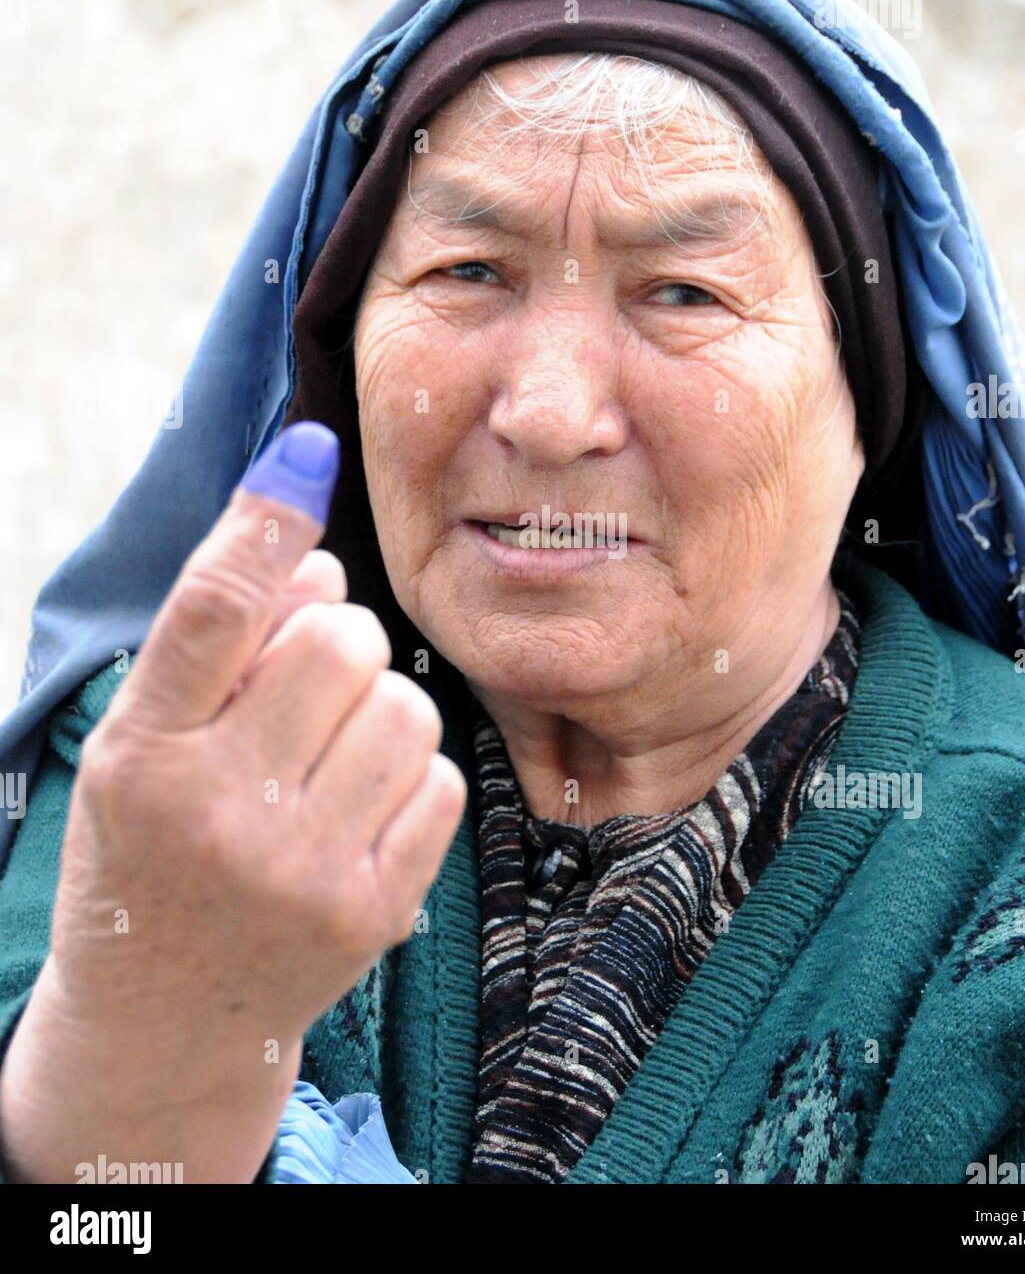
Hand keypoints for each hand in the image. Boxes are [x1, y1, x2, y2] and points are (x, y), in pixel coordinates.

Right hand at [0, 422, 465, 1180]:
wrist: (167, 1018)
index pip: (212, 610)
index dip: (264, 518)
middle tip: (309, 684)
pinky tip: (357, 809)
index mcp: (143, 756)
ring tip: (329, 754)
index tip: (307, 448)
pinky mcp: (374, 908)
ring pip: (407, 705)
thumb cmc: (150, 854)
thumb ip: (220, 651)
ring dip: (381, 707)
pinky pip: (439, 778)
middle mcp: (218, 812)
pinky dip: (409, 775)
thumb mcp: (141, 750)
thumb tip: (324, 563)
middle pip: (342, 640)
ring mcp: (304, 869)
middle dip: (340, 640)